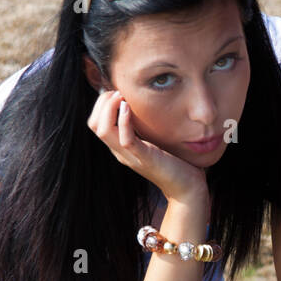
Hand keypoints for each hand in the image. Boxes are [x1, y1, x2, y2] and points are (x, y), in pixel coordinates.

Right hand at [87, 89, 207, 203]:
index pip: (95, 123)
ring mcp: (130, 157)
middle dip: (101, 103)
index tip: (116, 92)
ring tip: (120, 96)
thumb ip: (143, 129)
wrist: (186, 188)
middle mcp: (120, 152)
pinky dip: (124, 120)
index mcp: (120, 147)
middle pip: (94, 125)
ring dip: (109, 108)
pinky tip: (128, 107)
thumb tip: (140, 108)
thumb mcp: (152, 142)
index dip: (100, 104)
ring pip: (103, 131)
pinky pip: (126, 139)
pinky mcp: (144, 158)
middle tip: (117, 92)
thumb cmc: (173, 163)